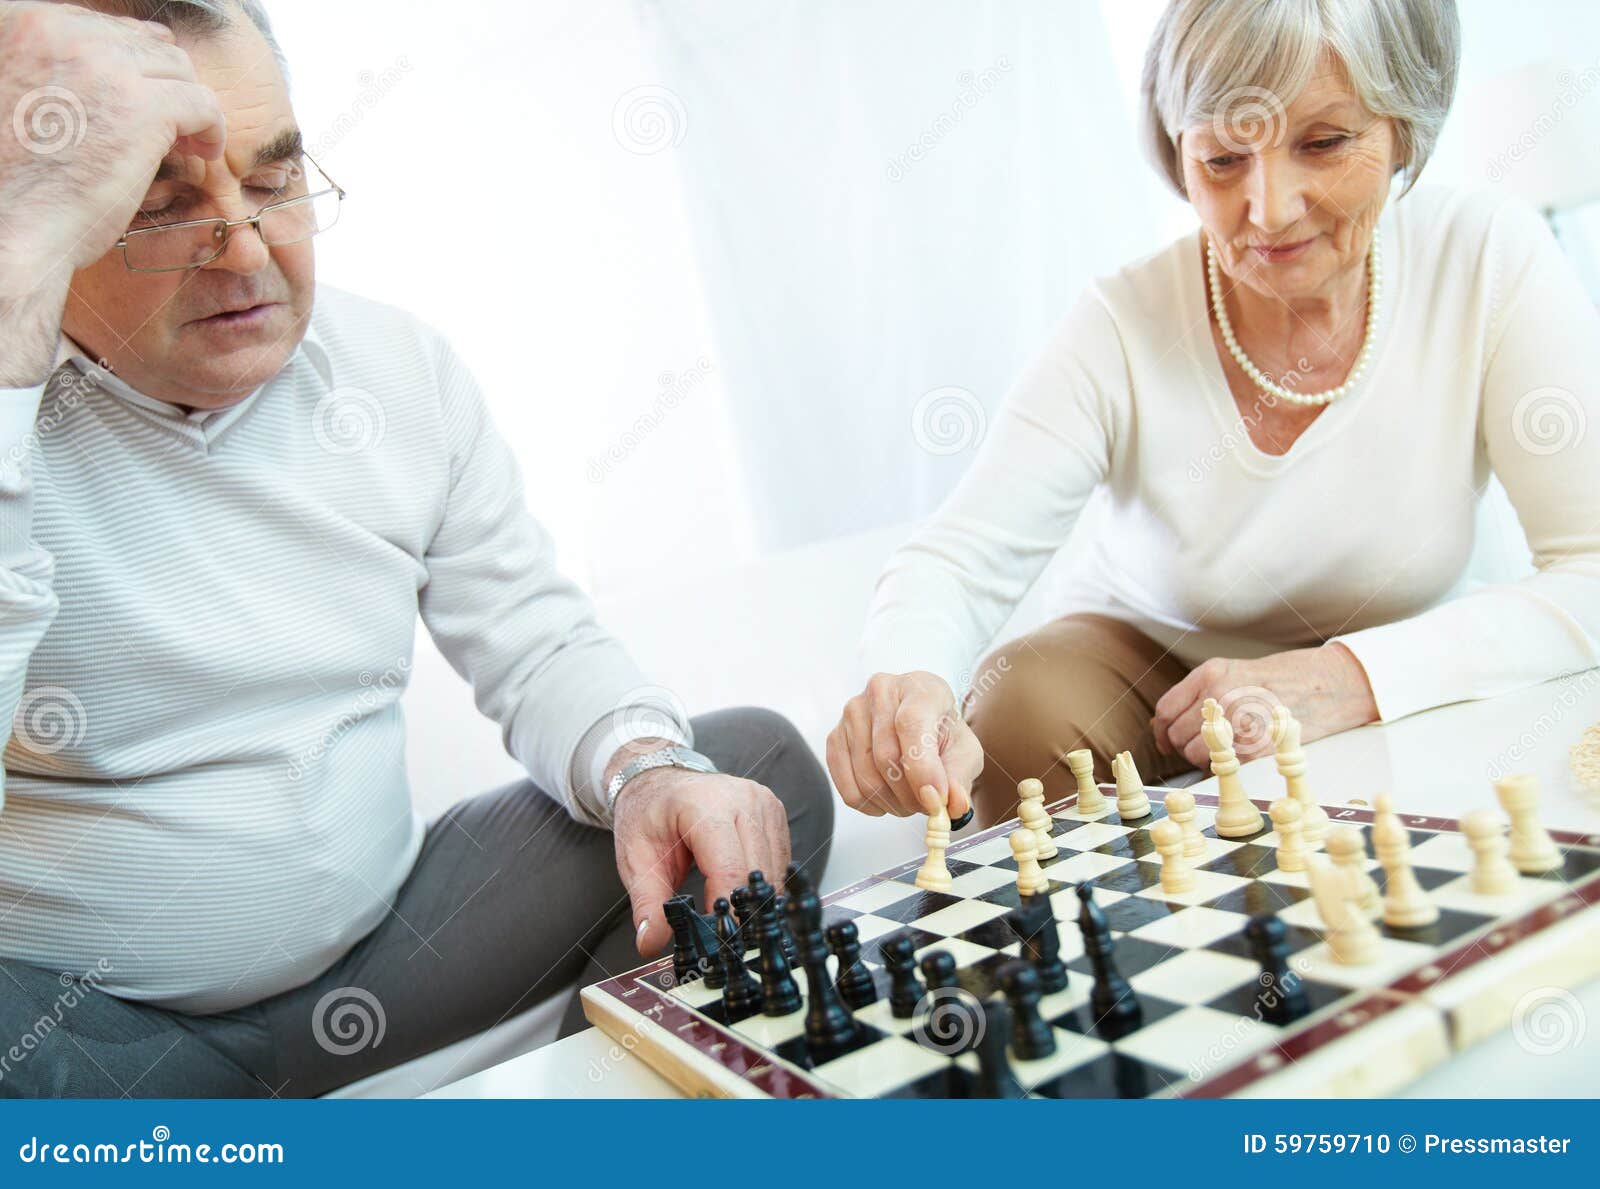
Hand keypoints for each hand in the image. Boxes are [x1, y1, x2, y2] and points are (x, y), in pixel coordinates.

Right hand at [0, 1, 225, 381]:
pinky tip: (204, 152)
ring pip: (176, 67)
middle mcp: (58, 32)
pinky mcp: (142, 108)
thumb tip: (114, 65)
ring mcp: (103, 66)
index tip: (136, 101)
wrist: (7, 229)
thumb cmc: (9, 179)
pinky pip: (201, 101)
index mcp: (21, 24)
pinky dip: (211, 127)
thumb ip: (52, 71)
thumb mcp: (15, 97)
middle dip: (159, 82)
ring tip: (184, 140)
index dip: (126, 64)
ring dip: (186, 102)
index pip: (97, 25)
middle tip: (169, 125)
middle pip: (141, 42)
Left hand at [612, 765, 790, 957]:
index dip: (727, 911)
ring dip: (755, 898)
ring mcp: (763, 803)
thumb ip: (647, 902)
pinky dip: (763, 883)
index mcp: (704, 805)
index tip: (718, 941)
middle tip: (723, 936)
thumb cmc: (648, 817)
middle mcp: (742, 799)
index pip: (729, 868)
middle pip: (756, 873)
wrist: (661, 782)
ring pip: (773, 870)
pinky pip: (780, 861)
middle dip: (742, 909)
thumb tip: (650, 944)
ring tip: (729, 913)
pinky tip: (741, 890)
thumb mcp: (635, 859)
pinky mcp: (775, 812)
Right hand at [826, 671, 980, 818]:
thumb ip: (960, 776)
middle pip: (886, 757)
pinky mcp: (834, 737)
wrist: (920, 723)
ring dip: (892, 803)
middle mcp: (880, 692)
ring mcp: (852, 713)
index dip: (922, 767)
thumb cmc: (941, 734)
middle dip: (910, 794)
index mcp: (918, 688)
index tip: (935, 798)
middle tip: (926, 804)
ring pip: (866, 777)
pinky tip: (886, 798)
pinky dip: (870, 805)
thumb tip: (953, 804)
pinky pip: (847, 788)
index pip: (911, 724)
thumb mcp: (964, 751)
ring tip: (909, 799)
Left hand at [1151, 643, 1378, 768]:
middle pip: (1176, 734)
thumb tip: (1161, 727)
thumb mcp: (1230, 672)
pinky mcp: (1253, 746)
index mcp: (1210, 674)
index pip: (1165, 710)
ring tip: (1226, 749)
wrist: (1325, 686)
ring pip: (1194, 753)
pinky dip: (1224, 766)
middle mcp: (1219, 695)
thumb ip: (1195, 695)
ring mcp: (1236, 721)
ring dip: (1203, 758)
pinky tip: (1240, 754)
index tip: (1165, 740)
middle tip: (1203, 745)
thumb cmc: (1278, 681)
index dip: (1162, 730)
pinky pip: (1220, 766)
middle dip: (1184, 745)